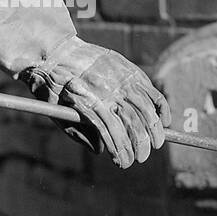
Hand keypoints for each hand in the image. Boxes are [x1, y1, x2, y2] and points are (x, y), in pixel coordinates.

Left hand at [21, 35, 170, 167]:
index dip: (120, 151)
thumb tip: (102, 150)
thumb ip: (81, 134)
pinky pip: (150, 89)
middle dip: (139, 144)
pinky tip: (164, 120)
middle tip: (141, 158)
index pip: (111, 133)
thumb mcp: (59, 115)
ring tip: (156, 144)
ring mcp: (120, 80)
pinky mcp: (128, 70)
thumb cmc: (53, 88)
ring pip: (145, 108)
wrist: (54, 52)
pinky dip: (160, 106)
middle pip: (132, 122)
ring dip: (153, 129)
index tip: (123, 163)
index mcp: (89, 104)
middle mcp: (107, 92)